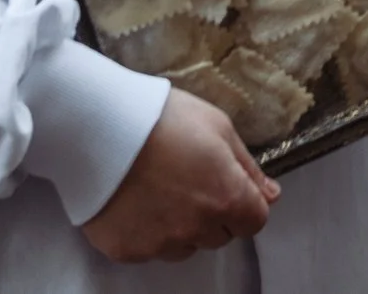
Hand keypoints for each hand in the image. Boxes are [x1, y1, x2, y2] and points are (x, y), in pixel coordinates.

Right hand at [82, 87, 279, 263]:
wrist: (97, 126)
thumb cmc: (161, 118)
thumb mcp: (218, 127)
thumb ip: (248, 168)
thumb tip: (270, 195)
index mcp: (226, 197)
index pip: (254, 222)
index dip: (245, 204)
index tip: (228, 186)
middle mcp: (196, 227)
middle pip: (219, 235)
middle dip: (213, 214)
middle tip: (188, 180)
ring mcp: (160, 242)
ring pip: (184, 245)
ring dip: (180, 226)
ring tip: (158, 188)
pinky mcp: (127, 250)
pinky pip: (149, 248)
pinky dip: (147, 230)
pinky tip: (135, 200)